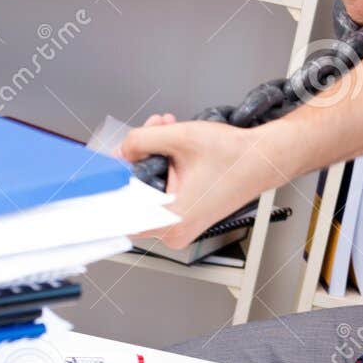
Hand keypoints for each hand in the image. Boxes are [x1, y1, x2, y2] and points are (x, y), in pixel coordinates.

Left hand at [118, 114, 280, 247]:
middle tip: (151, 131)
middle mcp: (174, 231)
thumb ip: (140, 141)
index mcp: (172, 219)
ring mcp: (178, 227)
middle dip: (137, 158)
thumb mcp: (180, 138)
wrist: (264, 160)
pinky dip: (161, 169)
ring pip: (145, 191)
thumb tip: (121, 151)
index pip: (119, 211)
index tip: (99, 173)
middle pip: (132, 195)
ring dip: (151, 159)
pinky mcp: (183, 219)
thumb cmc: (235, 156)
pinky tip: (173, 147)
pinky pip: (159, 193)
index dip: (109, 184)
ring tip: (167, 132)